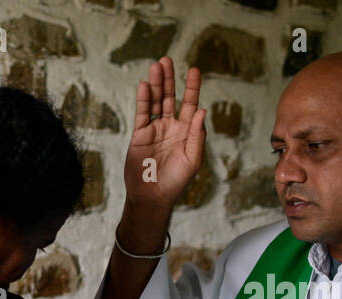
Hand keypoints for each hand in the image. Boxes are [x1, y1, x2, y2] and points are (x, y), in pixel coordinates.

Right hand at [124, 57, 205, 209]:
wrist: (152, 196)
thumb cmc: (176, 181)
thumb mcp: (193, 158)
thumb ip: (197, 134)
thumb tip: (202, 110)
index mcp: (186, 131)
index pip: (190, 104)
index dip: (192, 87)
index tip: (194, 70)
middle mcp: (170, 126)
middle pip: (170, 97)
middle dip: (169, 79)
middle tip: (168, 60)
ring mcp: (154, 129)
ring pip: (155, 101)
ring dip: (155, 84)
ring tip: (156, 66)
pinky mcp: (139, 135)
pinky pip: (142, 113)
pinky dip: (143, 99)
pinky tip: (143, 85)